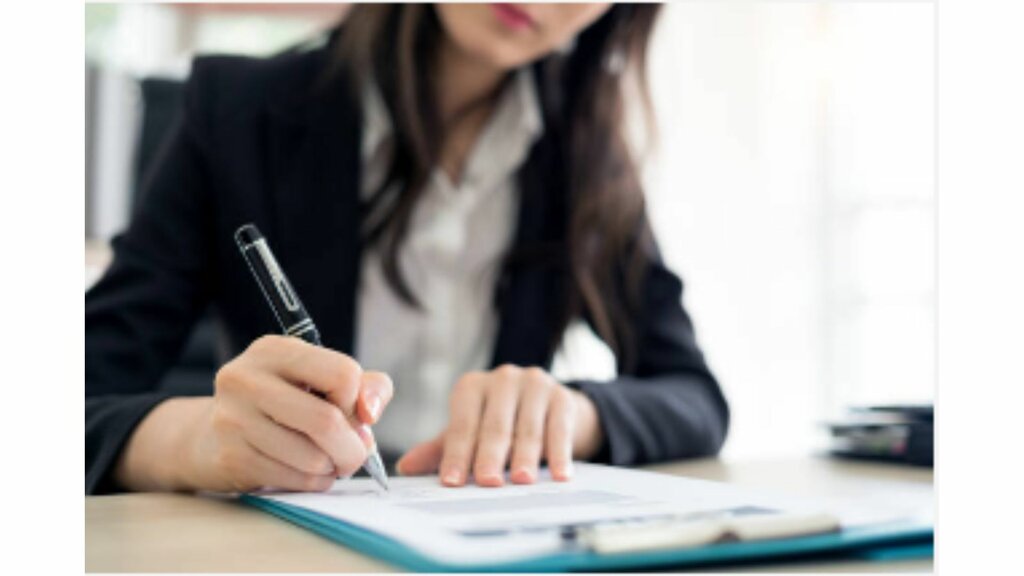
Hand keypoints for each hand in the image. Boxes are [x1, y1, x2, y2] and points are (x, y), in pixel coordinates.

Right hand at [115, 335, 392, 492]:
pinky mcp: (231, 457)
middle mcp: (247, 379)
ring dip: (332, 468)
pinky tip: (307, 473)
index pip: (342, 374)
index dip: (357, 401)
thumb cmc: (282, 405)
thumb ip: (365, 387)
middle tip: (355, 454)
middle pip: (327, 421)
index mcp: (275, 350)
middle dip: (353, 447)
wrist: (211, 438)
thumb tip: (370, 413)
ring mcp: (234, 419)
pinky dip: (313, 482)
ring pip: (313, 457)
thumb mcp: (321, 381)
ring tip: (327, 461)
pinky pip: (295, 479)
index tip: (351, 413)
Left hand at [396, 365, 603, 486]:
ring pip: (528, 428)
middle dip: (490, 456)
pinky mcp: (563, 396)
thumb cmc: (502, 425)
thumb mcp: (471, 433)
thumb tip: (405, 468)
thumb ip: (442, 449)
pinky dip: (560, 454)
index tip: (451, 482)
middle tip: (488, 481)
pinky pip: (559, 428)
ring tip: (523, 480)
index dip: (456, 454)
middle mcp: (502, 379)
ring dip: (526, 457)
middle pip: (494, 426)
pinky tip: (561, 475)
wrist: (552, 410)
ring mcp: (534, 384)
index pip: (462, 425)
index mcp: (472, 387)